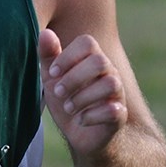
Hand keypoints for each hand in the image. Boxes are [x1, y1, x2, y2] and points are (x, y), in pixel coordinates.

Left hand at [39, 28, 126, 155]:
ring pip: (111, 84)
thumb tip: (45, 33)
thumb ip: (48, 55)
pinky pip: (114, 110)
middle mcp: (109, 72)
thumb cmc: (66, 98)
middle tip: (59, 92)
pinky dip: (92, 116)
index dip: (68, 56)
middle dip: (74, 78)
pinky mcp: (120, 115)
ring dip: (82, 97)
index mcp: (91, 58)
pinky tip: (80, 120)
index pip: (87, 42)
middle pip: (100, 62)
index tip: (53, 73)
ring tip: (68, 108)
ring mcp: (117, 93)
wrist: (80, 133)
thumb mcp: (52, 78)